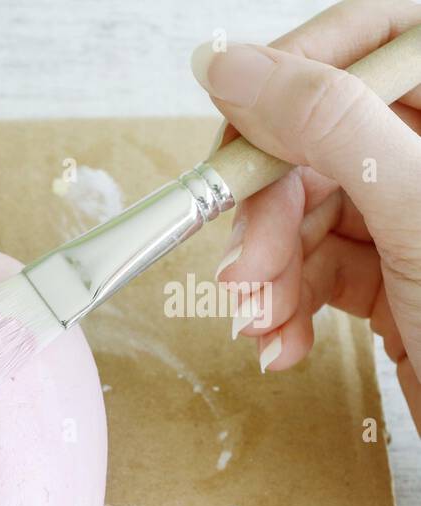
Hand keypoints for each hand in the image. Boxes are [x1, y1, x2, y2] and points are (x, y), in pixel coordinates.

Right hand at [190, 0, 420, 421]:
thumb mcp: (415, 208)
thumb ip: (327, 123)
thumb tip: (228, 65)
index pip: (368, 38)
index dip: (292, 76)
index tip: (236, 133)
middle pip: (315, 137)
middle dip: (267, 210)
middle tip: (244, 266)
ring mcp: (411, 213)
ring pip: (303, 210)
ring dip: (266, 273)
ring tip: (261, 321)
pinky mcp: (389, 273)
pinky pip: (313, 268)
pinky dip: (284, 308)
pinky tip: (283, 343)